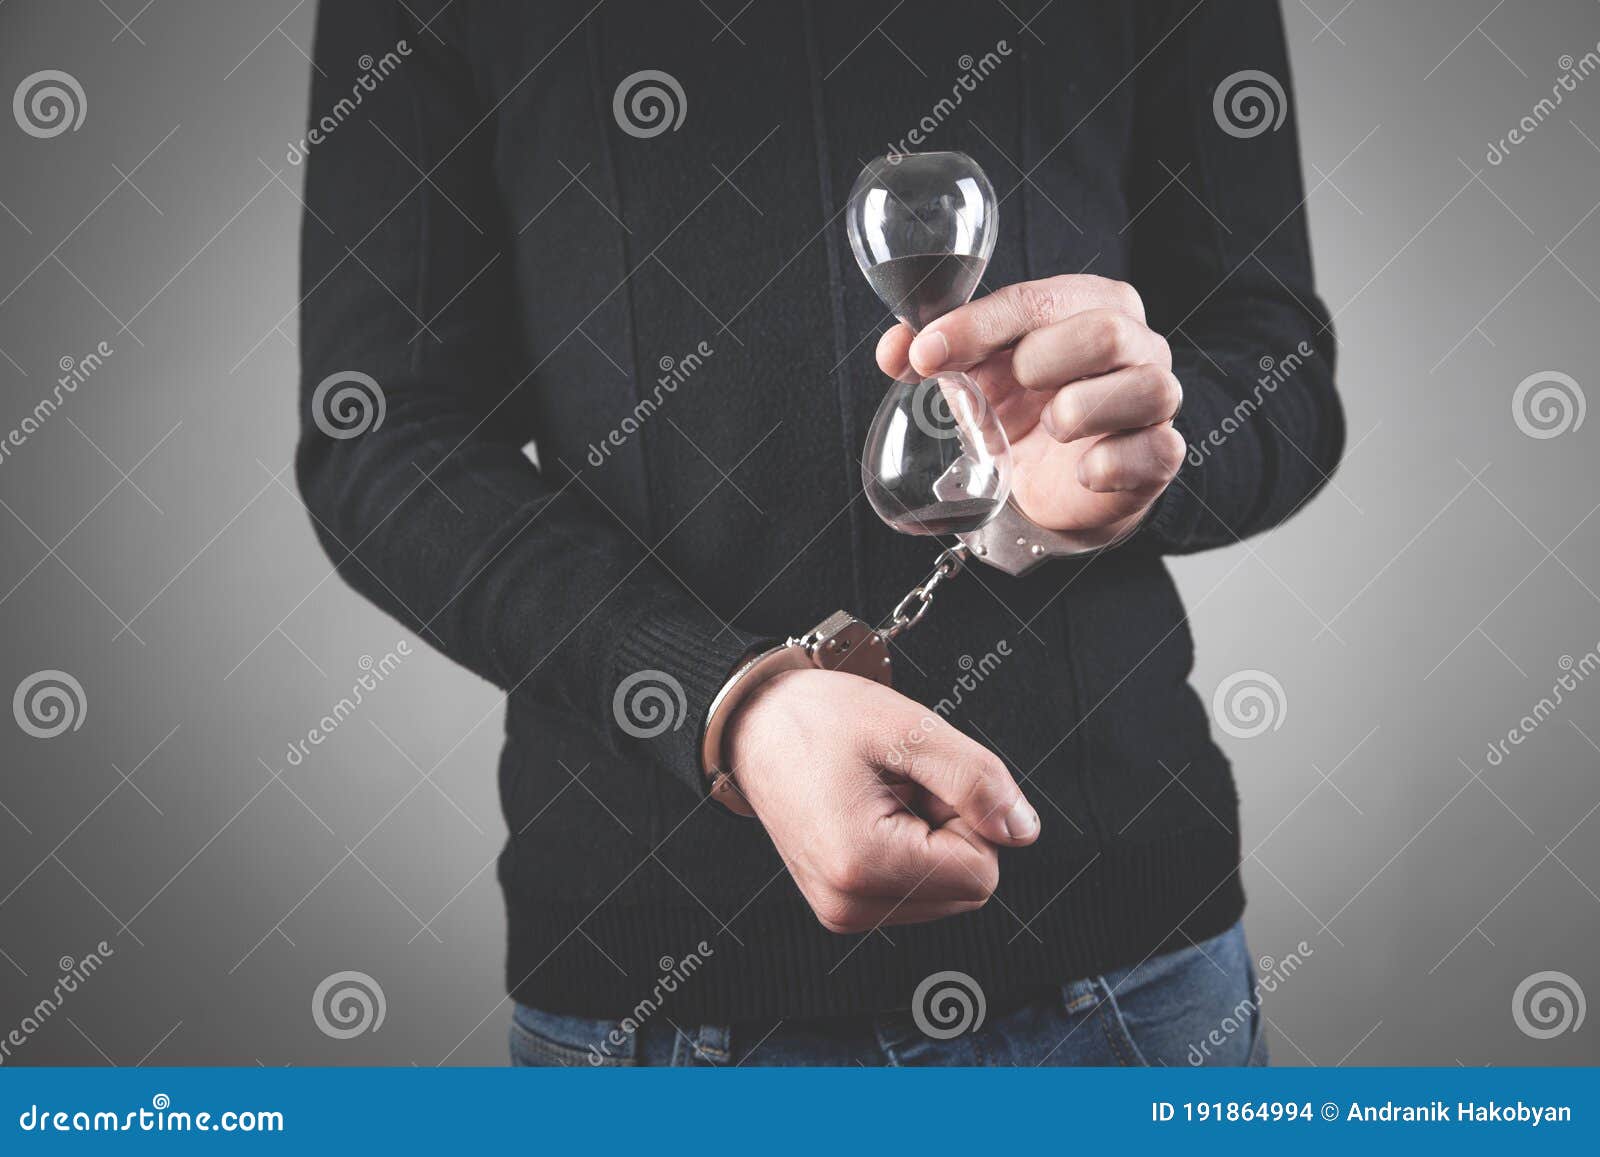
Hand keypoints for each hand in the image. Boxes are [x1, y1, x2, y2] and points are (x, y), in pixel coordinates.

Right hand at [724, 667, 1040, 933]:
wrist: (753, 723)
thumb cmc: (817, 718)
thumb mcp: (909, 729)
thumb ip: (976, 780)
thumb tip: (1024, 830)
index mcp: (861, 866)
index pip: (981, 872)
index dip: (971, 815)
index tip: (922, 778)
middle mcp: (848, 905)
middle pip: (967, 888)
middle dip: (952, 827)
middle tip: (901, 782)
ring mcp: (843, 911)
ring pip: (946, 891)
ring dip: (933, 837)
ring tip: (884, 794)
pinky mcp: (843, 907)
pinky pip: (917, 891)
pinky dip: (912, 849)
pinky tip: (874, 812)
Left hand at [876, 275, 1184, 538]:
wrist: (1058, 484)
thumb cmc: (1025, 409)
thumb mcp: (976, 374)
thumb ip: (935, 352)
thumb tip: (894, 350)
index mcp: (1090, 303)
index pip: (1037, 300)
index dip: (976, 325)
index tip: (925, 353)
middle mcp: (1136, 343)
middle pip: (1106, 331)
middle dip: (1042, 361)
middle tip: (1013, 387)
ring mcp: (1156, 398)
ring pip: (1145, 387)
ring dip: (1080, 410)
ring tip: (1050, 427)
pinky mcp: (1162, 453)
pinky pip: (1153, 450)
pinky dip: (1106, 463)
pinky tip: (1081, 470)